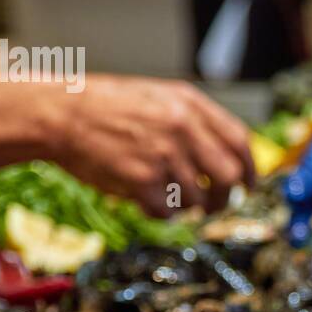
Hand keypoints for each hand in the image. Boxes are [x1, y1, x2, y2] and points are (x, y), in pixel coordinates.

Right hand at [54, 76, 255, 216]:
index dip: (250, 169)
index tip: (247, 185)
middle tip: (213, 206)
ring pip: (196, 199)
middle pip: (228, 177)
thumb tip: (227, 154)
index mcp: (191, 105)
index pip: (240, 142)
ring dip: (184, 206)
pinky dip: (159, 213)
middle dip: (223, 198)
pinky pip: (167, 212)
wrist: (61, 114)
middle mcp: (183, 128)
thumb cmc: (107, 107)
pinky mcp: (142, 180)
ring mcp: (164, 154)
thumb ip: (194, 121)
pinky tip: (145, 200)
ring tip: (163, 195)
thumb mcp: (159, 97)